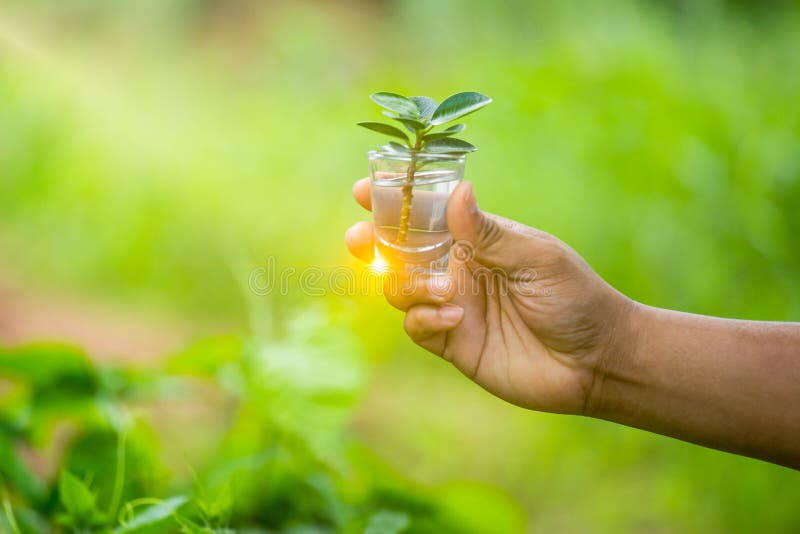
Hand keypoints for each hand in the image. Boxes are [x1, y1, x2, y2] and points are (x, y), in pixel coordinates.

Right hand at [345, 179, 634, 414]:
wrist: (594, 359)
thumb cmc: (573, 296)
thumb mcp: (534, 256)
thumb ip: (488, 232)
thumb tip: (458, 190)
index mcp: (476, 240)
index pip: (426, 216)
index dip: (394, 203)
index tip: (364, 190)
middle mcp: (458, 270)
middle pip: (399, 252)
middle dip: (374, 243)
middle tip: (360, 239)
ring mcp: (452, 307)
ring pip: (401, 289)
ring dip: (409, 284)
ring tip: (446, 290)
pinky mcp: (452, 343)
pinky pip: (417, 327)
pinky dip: (424, 319)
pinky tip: (454, 318)